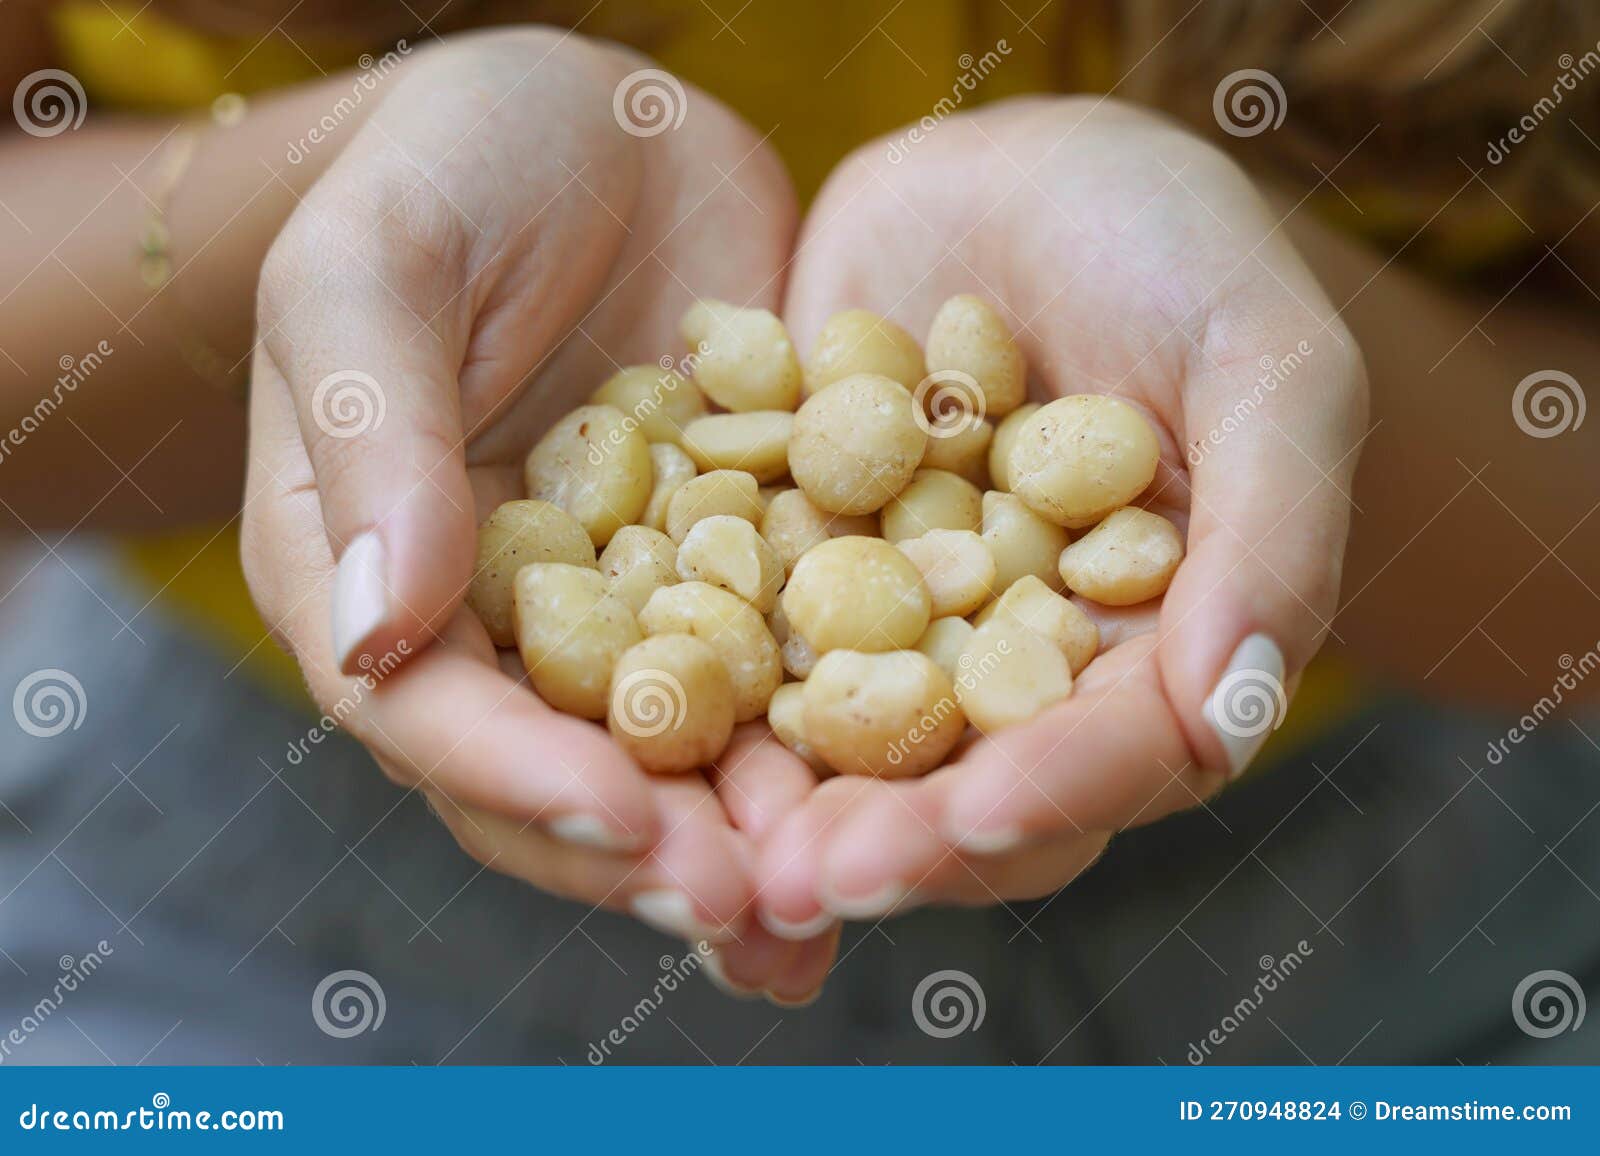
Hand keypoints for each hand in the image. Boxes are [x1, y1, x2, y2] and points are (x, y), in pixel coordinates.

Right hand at [241, 29, 830, 998]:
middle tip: (756, 914)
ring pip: (681, 753)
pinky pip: (784, 669)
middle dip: (655, 854)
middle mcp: (500, 622)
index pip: (428, 712)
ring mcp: (628, 605)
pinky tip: (911, 800)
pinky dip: (836, 740)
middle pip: (560, 773)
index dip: (521, 780)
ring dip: (757, 840)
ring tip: (837, 910)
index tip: (629, 822)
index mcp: (373, 576)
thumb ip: (372, 437)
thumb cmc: (446, 167)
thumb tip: (385, 636)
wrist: (591, 128)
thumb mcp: (373, 266)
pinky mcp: (738, 568)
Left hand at [755, 97, 1367, 927]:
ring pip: (840, 745)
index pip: (1110, 759)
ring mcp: (896, 626)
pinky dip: (690, 685)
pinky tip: (623, 723)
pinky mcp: (797, 569)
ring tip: (706, 850)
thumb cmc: (1180, 249)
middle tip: (800, 883)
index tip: (969, 821)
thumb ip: (1274, 531)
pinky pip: (739, 640)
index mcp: (1144, 651)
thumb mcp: (1266, 363)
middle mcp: (1013, 667)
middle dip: (887, 842)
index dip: (1046, 795)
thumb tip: (1238, 713)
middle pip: (960, 787)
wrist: (1022, 171)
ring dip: (775, 806)